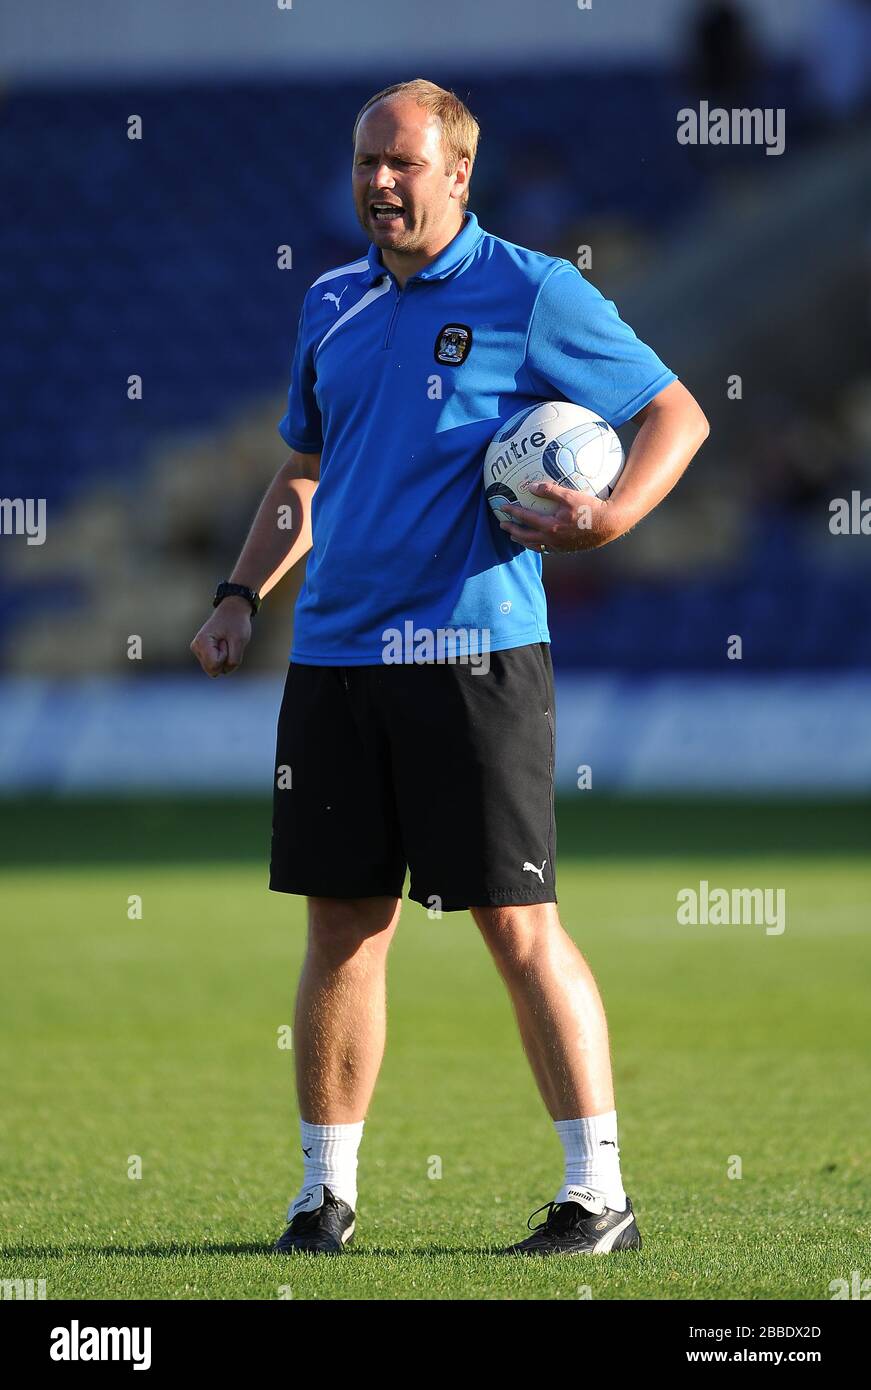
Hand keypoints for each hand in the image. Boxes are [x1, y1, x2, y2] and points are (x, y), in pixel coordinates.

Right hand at [190, 597, 252, 676]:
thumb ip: (233, 660)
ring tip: (225, 642)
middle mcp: (196, 647)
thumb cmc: (236, 623)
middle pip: (213, 670)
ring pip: (215, 669)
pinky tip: (223, 644)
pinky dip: (223, 657)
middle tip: (227, 642)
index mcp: (202, 642)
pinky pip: (215, 665)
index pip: (215, 665)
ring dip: (224, 658)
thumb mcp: (239, 641)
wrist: (232, 610)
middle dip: (225, 659)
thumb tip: (222, 672)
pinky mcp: (202, 652)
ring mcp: (198, 650)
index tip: (227, 641)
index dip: (226, 656)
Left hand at [496, 480, 623, 553]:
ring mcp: (558, 546)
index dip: (513, 512)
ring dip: (522, 540)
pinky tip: (537, 541)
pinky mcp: (567, 549)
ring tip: (515, 537)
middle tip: (502, 525)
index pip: (525, 518)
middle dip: (512, 531)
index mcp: (549, 526)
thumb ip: (550, 490)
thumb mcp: (570, 495)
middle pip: (525, 536)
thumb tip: (531, 487)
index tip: (502, 507)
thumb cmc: (590, 508)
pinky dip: (536, 545)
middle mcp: (551, 539)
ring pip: (534, 545)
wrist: (609, 525)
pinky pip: (546, 549)